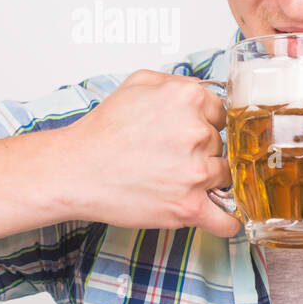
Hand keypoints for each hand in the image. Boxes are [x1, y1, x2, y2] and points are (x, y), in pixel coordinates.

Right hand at [62, 69, 242, 236]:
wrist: (76, 170)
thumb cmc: (101, 132)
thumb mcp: (137, 83)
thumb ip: (175, 82)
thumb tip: (199, 92)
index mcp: (188, 98)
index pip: (220, 113)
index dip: (204, 124)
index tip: (189, 135)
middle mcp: (197, 132)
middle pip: (221, 145)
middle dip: (202, 151)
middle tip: (171, 157)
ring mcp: (195, 171)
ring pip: (224, 176)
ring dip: (207, 180)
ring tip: (177, 181)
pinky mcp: (189, 206)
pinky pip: (226, 220)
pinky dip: (226, 221)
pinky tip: (220, 217)